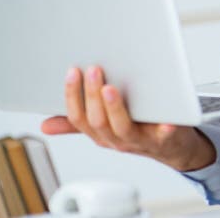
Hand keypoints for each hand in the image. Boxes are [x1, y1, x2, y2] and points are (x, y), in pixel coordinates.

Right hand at [41, 66, 215, 171]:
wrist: (174, 148)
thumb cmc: (138, 130)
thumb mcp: (106, 127)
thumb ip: (79, 124)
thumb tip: (45, 125)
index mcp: (100, 134)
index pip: (78, 118)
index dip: (72, 96)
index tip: (72, 71)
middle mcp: (116, 139)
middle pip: (98, 121)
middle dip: (92, 96)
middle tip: (94, 70)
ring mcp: (140, 140)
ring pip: (121, 128)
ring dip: (114, 108)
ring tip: (111, 88)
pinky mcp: (164, 139)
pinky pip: (162, 135)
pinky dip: (164, 127)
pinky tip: (165, 118)